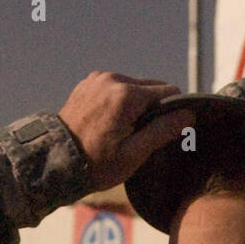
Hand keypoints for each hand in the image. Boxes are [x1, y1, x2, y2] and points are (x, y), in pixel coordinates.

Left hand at [58, 73, 192, 189]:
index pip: (167, 92)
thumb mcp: (133, 154)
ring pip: (133, 87)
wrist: (55, 162)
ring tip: (123, 132)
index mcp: (126, 95)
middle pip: (150, 87)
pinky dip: (119, 102)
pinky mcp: (88, 83)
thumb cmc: (96, 165)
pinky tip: (110, 123)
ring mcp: (97, 79)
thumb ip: (162, 131)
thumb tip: (189, 115)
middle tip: (141, 136)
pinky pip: (115, 88)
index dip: (172, 111)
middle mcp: (112, 79)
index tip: (165, 132)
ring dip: (136, 105)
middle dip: (152, 109)